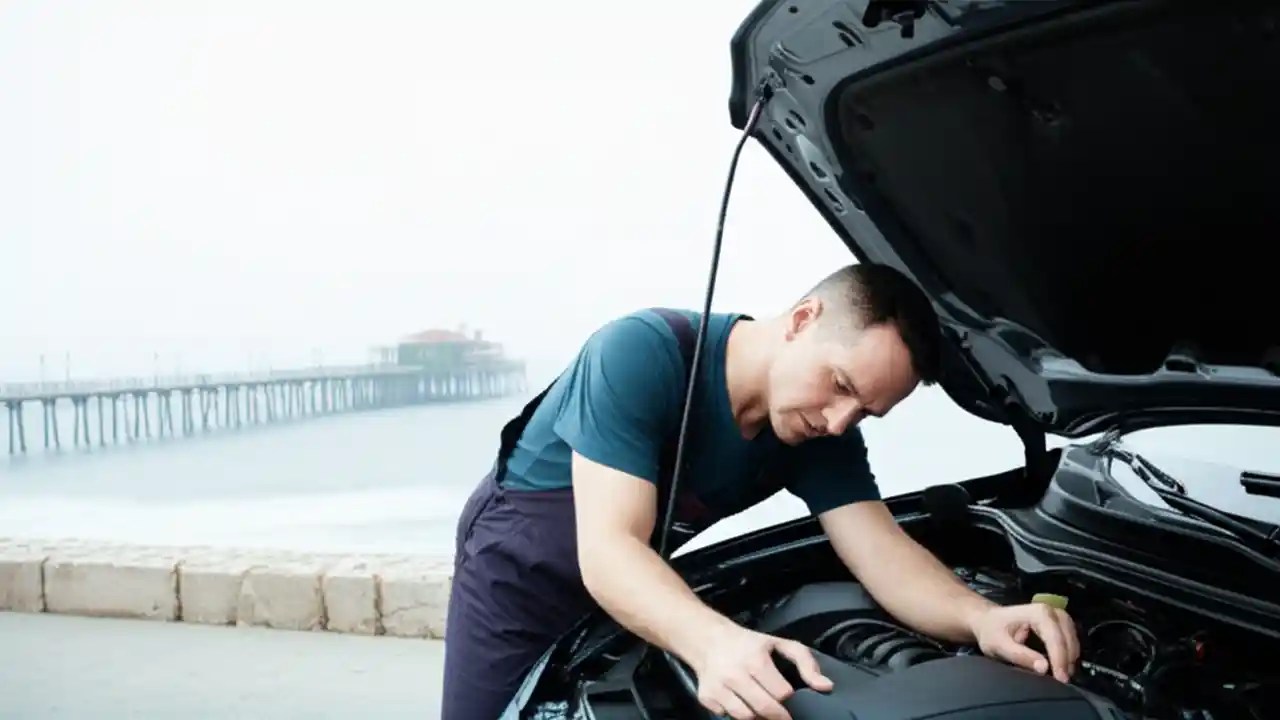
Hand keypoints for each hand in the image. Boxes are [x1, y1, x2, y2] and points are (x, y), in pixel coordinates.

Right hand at [689, 625, 832, 719]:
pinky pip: (727, 716)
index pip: (782, 693)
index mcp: (756, 660)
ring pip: (746, 717)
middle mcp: (735, 674)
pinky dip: (736, 715)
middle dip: (778, 716)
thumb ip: (806, 663)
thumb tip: (826, 687)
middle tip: (783, 716)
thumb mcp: (780, 644)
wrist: (708, 639)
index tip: (787, 695)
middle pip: (765, 709)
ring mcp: (719, 687)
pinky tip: (741, 704)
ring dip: (758, 717)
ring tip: (762, 710)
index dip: (788, 697)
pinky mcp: (706, 697)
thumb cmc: (749, 643)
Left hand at [970, 603, 1079, 681]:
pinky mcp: (1059, 622)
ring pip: (1072, 639)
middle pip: (1068, 638)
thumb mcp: (1000, 646)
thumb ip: (1021, 656)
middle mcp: (1051, 610)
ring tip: (1062, 675)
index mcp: (1037, 612)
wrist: (989, 621)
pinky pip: (1070, 639)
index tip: (1061, 679)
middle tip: (1063, 681)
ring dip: (1070, 657)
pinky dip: (1069, 653)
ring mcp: (1057, 615)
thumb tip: (1044, 668)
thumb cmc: (992, 632)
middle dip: (1067, 661)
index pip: (1055, 638)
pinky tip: (1062, 666)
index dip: (1059, 660)